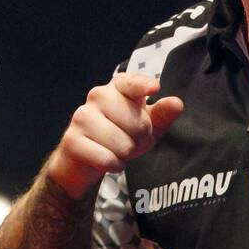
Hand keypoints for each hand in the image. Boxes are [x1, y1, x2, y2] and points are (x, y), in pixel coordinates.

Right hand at [47, 72, 184, 197]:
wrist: (86, 159)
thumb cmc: (121, 135)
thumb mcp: (148, 125)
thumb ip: (163, 114)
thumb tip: (177, 103)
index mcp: (118, 87)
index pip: (132, 83)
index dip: (143, 85)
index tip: (154, 88)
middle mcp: (98, 95)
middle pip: (137, 123)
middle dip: (140, 138)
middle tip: (129, 139)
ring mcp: (82, 116)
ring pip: (122, 144)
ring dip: (125, 154)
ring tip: (115, 148)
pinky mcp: (71, 139)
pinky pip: (107, 159)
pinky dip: (114, 165)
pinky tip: (107, 160)